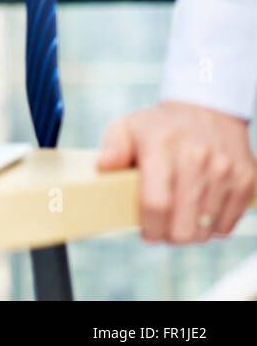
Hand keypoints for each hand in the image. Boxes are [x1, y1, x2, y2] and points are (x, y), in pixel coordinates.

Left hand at [96, 101, 255, 242]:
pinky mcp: (246, 180)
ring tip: (180, 215)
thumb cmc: (160, 127)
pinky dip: (213, 226)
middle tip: (162, 226)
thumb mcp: (127, 127)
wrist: (207, 110)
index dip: (150, 229)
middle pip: (184, 227)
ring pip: (207, 231)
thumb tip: (103, 166)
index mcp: (162, 147)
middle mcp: (197, 159)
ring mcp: (225, 170)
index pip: (157, 204)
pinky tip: (200, 209)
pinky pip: (228, 225)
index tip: (146, 232)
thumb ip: (112, 148)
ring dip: (191, 231)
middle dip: (170, 235)